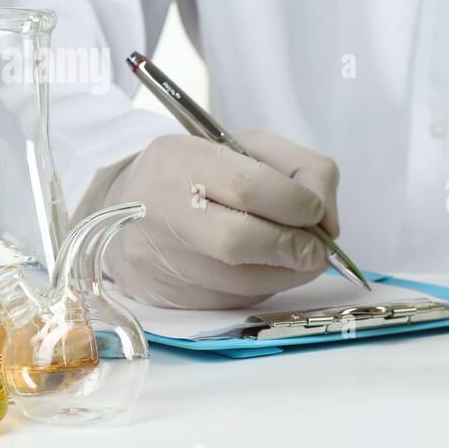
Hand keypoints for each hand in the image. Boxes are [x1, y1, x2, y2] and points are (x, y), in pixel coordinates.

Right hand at [98, 130, 339, 308]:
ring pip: (246, 282)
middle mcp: (161, 212)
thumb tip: (327, 220)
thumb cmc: (197, 174)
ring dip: (288, 273)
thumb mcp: (245, 147)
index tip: (316, 211)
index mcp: (180, 161)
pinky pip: (235, 301)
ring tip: (294, 255)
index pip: (250, 187)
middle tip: (315, 246)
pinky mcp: (168, 298)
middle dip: (295, 247)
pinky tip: (261, 268)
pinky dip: (263, 287)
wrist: (121, 212)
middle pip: (242, 241)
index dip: (298, 204)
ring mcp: (159, 261)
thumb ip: (299, 168)